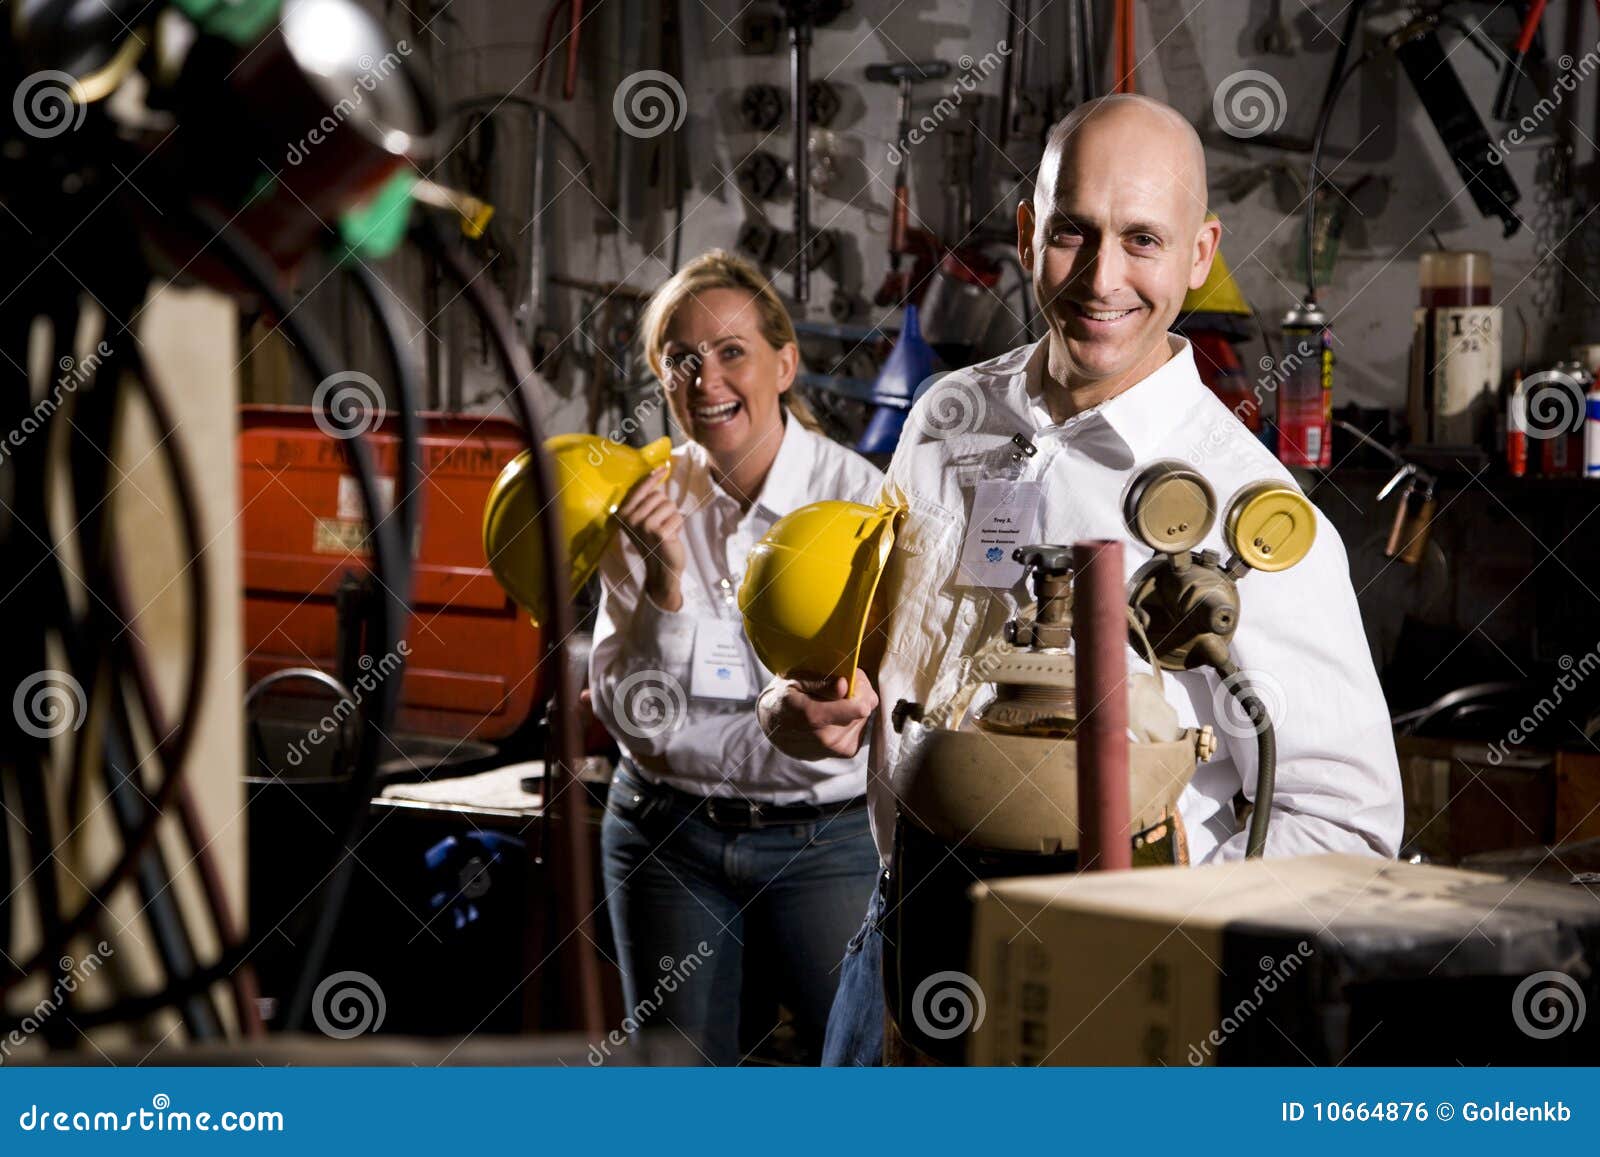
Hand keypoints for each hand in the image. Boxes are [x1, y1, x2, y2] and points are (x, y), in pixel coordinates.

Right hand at [614, 467, 686, 609]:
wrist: (660, 569)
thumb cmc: (654, 543)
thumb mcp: (643, 521)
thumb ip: (645, 503)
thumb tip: (657, 476)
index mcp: (623, 515)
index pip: (639, 489)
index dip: (652, 478)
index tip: (662, 467)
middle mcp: (630, 519)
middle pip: (658, 496)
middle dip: (666, 508)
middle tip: (661, 526)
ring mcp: (644, 526)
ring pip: (670, 505)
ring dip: (673, 518)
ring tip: (666, 531)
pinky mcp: (659, 532)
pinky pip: (678, 516)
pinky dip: (679, 526)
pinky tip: (672, 538)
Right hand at [759, 670, 878, 759]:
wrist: (774, 728)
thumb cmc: (784, 697)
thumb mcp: (793, 680)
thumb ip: (819, 682)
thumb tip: (844, 685)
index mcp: (813, 717)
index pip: (860, 707)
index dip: (859, 685)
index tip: (847, 677)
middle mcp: (828, 738)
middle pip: (866, 707)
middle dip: (857, 692)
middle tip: (838, 685)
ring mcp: (838, 747)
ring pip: (865, 716)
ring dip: (854, 705)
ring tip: (832, 702)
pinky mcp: (846, 752)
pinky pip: (863, 726)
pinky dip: (853, 718)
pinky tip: (836, 715)